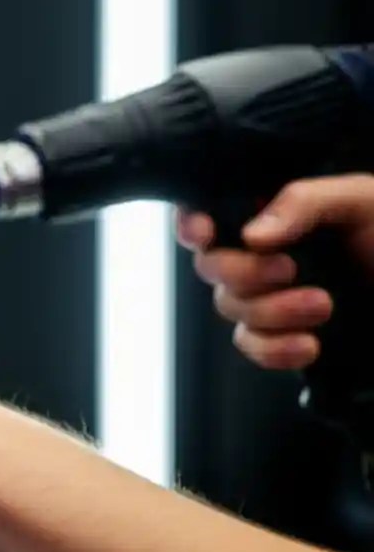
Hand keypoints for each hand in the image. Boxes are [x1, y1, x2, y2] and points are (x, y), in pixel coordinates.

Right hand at [177, 174, 373, 369]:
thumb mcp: (363, 201)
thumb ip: (303, 203)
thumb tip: (251, 233)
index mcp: (276, 215)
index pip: (211, 213)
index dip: (193, 225)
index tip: (205, 232)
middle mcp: (264, 255)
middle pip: (212, 267)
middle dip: (243, 273)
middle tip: (290, 270)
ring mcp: (271, 298)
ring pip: (231, 309)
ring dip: (271, 312)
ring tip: (323, 306)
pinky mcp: (284, 337)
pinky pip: (252, 347)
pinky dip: (275, 350)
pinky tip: (310, 344)